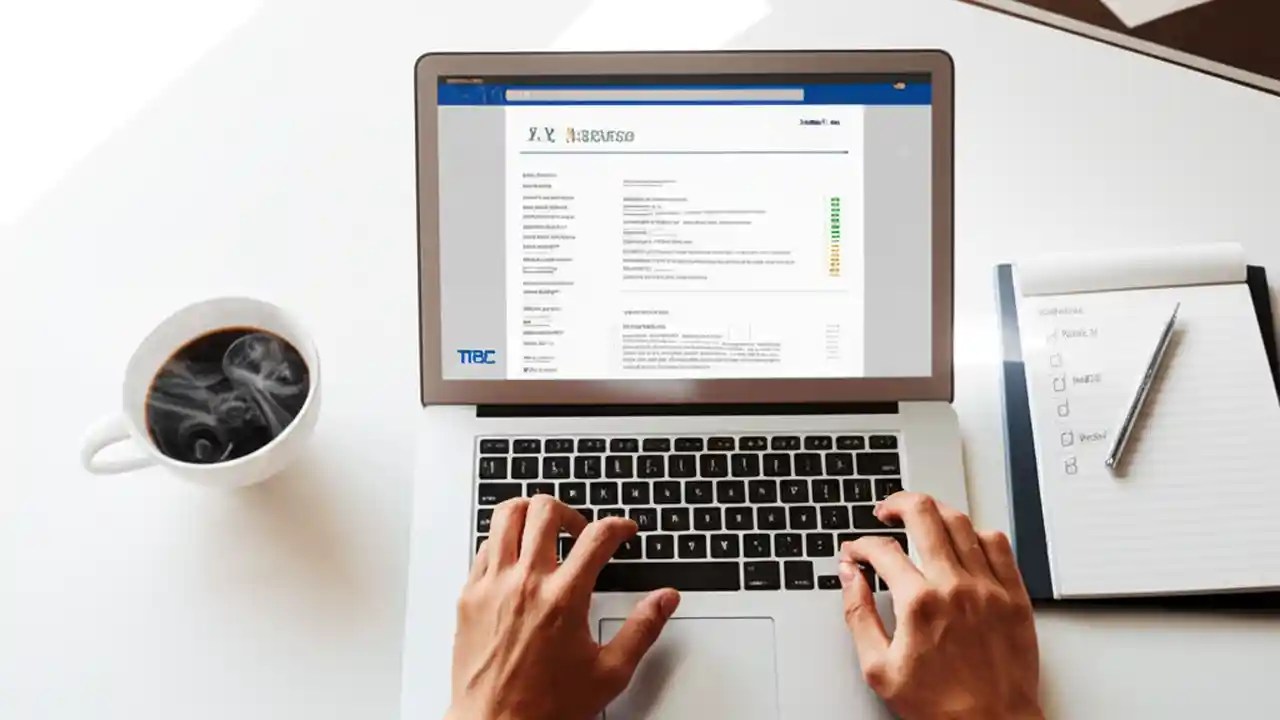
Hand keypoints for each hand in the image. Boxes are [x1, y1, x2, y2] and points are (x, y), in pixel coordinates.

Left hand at [447, 496, 679, 719]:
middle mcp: (525, 584)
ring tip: (545, 530)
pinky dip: (503, 540)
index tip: (624, 531)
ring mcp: (492, 585)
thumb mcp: (610, 672)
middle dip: (572, 511)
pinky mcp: (469, 595)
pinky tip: (517, 559)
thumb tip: (665, 600)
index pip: (597, 536)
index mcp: (563, 599)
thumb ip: (643, 629)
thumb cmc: (545, 707)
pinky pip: (484, 545)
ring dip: (532, 513)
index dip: (619, 526)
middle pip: (547, 510)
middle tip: (582, 531)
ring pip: (507, 515)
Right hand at [839, 492, 1041, 719]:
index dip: (859, 545)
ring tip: (921, 516)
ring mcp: (989, 588)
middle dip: (897, 504)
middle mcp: (955, 587)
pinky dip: (977, 532)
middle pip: (924, 514)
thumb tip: (849, 577)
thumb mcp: (879, 667)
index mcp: (919, 603)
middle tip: (886, 512)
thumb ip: (858, 614)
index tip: (855, 553)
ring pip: (961, 522)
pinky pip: (999, 544)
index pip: (881, 550)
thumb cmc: (940, 706)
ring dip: (935, 512)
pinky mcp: (1014, 596)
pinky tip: (964, 540)